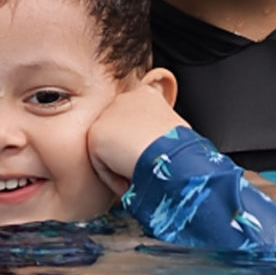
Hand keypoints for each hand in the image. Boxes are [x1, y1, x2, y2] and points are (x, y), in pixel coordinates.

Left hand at [87, 73, 188, 195]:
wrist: (167, 154)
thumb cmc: (180, 148)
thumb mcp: (177, 132)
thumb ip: (160, 131)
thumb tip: (158, 148)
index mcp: (148, 94)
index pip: (139, 119)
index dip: (144, 142)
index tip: (152, 158)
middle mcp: (125, 99)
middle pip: (121, 132)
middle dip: (128, 152)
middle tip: (141, 170)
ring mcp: (107, 115)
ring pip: (110, 148)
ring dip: (120, 166)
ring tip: (137, 177)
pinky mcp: (95, 134)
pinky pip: (101, 162)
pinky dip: (113, 176)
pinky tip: (128, 180)